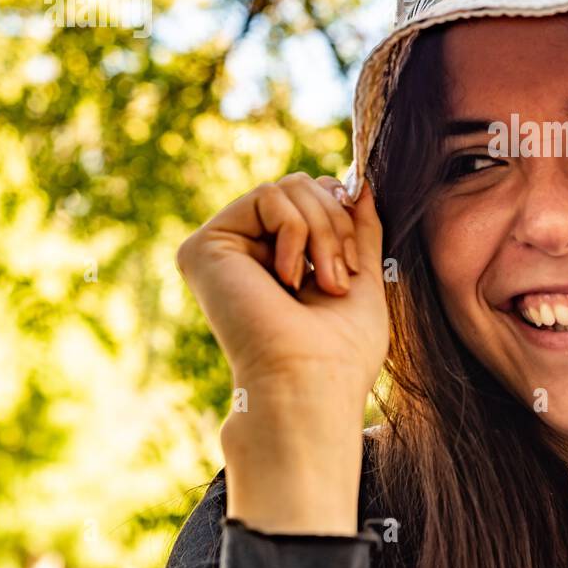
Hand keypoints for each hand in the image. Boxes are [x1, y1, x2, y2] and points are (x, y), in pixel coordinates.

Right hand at [175, 172, 388, 409]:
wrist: (312, 383)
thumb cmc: (342, 350)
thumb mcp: (362, 276)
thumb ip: (358, 229)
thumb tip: (363, 184)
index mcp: (278, 261)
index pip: (312, 198)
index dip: (343, 212)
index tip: (357, 261)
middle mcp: (245, 253)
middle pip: (302, 186)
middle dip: (337, 224)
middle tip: (339, 278)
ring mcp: (223, 249)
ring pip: (288, 186)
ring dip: (323, 231)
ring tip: (322, 283)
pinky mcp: (204, 246)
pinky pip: (268, 195)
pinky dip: (297, 231)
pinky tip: (288, 279)